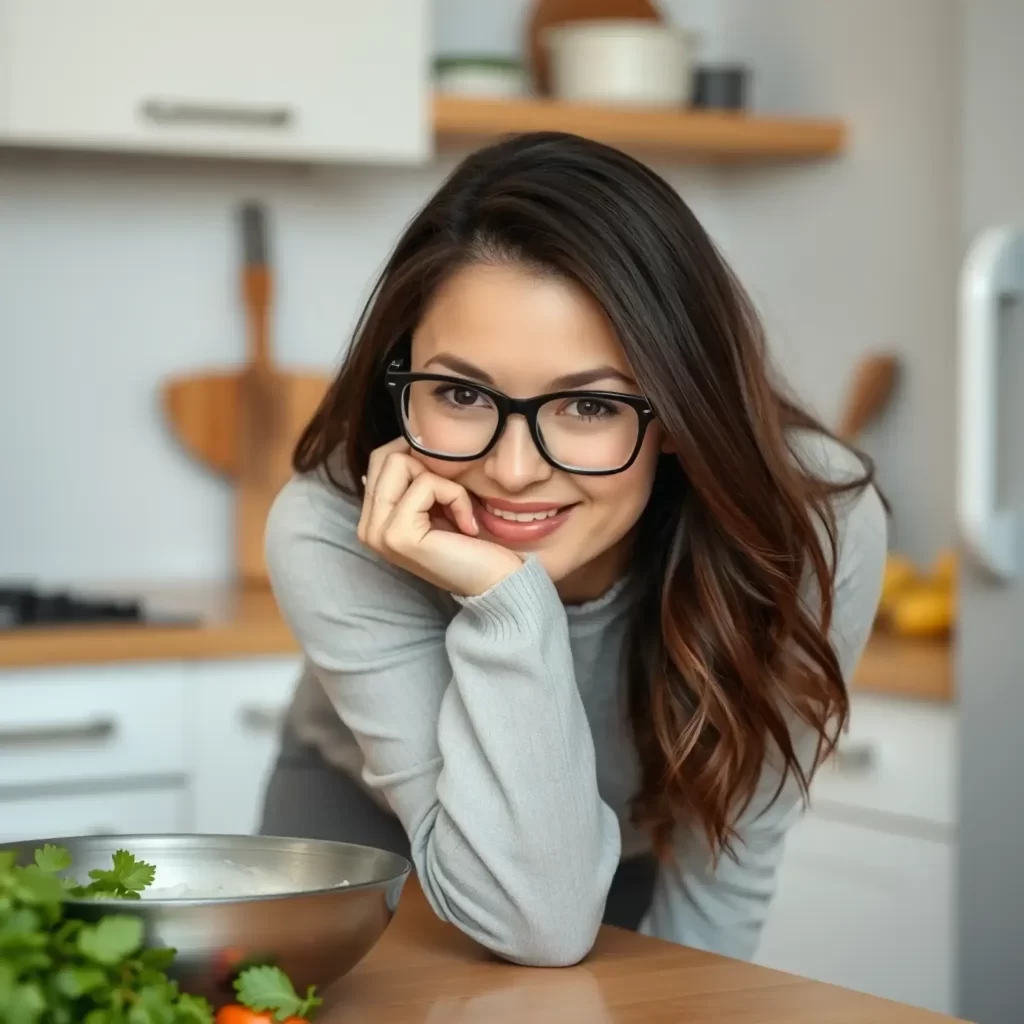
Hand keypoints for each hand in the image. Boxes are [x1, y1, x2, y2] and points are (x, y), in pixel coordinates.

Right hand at [357, 439, 523, 596]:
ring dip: (444, 483)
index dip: (417, 455)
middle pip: (387, 456)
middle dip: (429, 466)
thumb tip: (407, 437)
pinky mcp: (398, 535)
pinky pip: (426, 484)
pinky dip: (456, 497)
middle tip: (453, 499)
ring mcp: (378, 533)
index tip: (447, 482)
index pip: (380, 459)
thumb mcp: (437, 502)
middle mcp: (368, 528)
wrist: (496, 582)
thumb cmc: (472, 541)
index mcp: (373, 519)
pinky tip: (466, 527)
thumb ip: (414, 477)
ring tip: (459, 513)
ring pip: (402, 463)